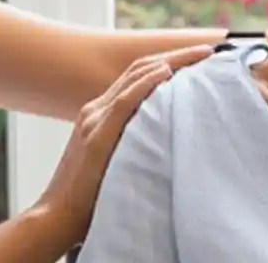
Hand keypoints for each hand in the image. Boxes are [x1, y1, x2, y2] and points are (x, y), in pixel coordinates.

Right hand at [32, 44, 214, 247]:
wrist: (57, 218)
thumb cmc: (89, 198)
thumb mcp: (114, 160)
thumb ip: (133, 143)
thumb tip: (170, 139)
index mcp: (100, 113)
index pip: (138, 75)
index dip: (170, 61)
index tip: (200, 56)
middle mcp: (96, 110)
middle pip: (140, 68)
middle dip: (177, 55)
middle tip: (210, 49)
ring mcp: (94, 121)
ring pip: (135, 77)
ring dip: (171, 62)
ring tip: (201, 55)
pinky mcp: (96, 137)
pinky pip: (124, 102)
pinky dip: (145, 84)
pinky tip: (166, 74)